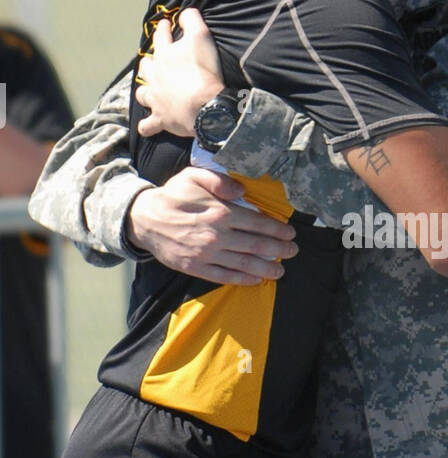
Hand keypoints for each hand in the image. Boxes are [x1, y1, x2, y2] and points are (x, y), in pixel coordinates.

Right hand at [126, 167, 297, 284]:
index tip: (290, 233)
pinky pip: (224, 276)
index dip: (277, 229)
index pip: (257, 222)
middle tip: (293, 251)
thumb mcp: (194, 176)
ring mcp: (206, 254)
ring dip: (266, 268)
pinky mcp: (196, 267)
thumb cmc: (173, 195)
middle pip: (256, 245)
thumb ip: (220, 181)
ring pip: (244, 264)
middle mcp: (216, 235)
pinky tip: (256, 280)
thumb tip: (242, 189)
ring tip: (280, 271)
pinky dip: (243, 280)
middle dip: (279, 249)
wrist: (143, 219)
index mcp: (220, 212)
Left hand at [136, 8, 224, 136]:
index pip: (161, 37)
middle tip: (156, 61)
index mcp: (164, 55)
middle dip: (150, 61)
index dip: (163, 29)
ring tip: (149, 90)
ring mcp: (156, 99)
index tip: (166, 24)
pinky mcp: (161, 119)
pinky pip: (149, 125)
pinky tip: (147, 125)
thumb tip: (184, 12)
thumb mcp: (201, 37)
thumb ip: (192, 20)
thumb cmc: (203, 71)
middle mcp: (155, 76)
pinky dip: (147, 125)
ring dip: (145, 91)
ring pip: (143, 93)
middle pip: (146, 66)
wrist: (205, 106)